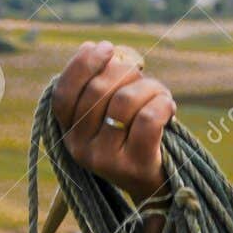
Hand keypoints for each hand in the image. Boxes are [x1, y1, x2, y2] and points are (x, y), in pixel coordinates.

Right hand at [52, 40, 176, 204]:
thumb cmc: (133, 137)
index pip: (63, 94)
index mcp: (68, 132)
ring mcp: (105, 160)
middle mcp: (80, 148)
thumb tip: (101, 49)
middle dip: (125, 72)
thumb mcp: (108, 114)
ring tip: (159, 93)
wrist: (155, 185)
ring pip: (125, 102)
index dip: (81, 65)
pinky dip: (162, 104)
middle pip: (98, 91)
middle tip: (141, 75)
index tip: (104, 47)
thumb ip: (100, 86)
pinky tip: (169, 106)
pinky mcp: (134, 166)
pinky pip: (148, 119)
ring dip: (148, 87)